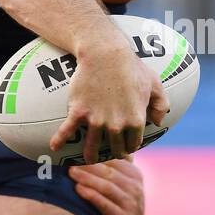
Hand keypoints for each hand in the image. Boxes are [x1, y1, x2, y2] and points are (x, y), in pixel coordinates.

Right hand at [51, 37, 169, 162]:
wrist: (106, 53)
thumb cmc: (132, 67)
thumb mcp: (154, 84)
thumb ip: (160, 104)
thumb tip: (158, 121)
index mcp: (135, 120)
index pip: (133, 143)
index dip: (130, 147)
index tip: (126, 149)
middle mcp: (116, 124)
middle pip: (114, 148)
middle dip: (114, 154)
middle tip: (109, 155)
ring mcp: (96, 120)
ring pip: (92, 146)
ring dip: (90, 156)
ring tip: (87, 160)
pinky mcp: (78, 111)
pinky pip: (67, 130)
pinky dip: (59, 140)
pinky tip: (54, 147)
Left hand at [69, 157, 145, 214]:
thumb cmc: (119, 207)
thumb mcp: (122, 186)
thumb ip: (113, 169)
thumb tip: (95, 146)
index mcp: (135, 175)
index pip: (114, 160)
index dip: (95, 155)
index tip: (76, 150)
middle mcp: (135, 188)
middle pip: (109, 172)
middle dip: (88, 165)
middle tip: (69, 160)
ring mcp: (131, 204)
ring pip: (106, 186)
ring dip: (87, 178)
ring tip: (70, 172)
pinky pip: (105, 204)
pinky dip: (91, 195)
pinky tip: (78, 189)